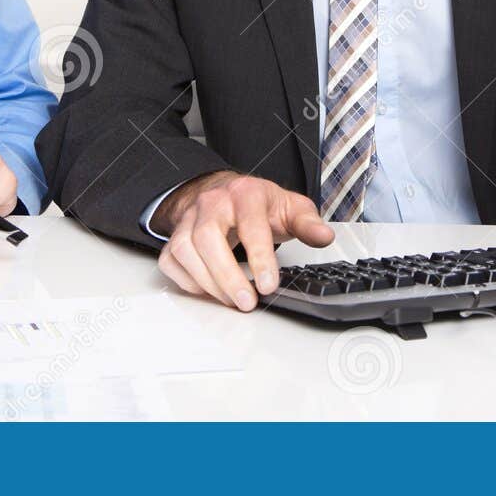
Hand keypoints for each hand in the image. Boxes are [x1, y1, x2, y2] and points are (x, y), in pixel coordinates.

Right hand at [153, 171, 334, 310]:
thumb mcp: (290, 208)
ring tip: (232, 301)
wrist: (227, 193)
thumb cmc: (260, 205)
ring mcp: (189, 218)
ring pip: (186, 249)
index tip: (269, 285)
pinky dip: (188, 281)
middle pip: (208, 237)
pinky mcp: (175, 236)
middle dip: (227, 276)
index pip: (250, 224)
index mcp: (245, 193)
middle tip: (247, 302)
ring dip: (208, 282)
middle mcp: (212, 202)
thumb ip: (307, 223)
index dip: (260, 257)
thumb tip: (324, 236)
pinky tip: (210, 291)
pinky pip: (171, 260)